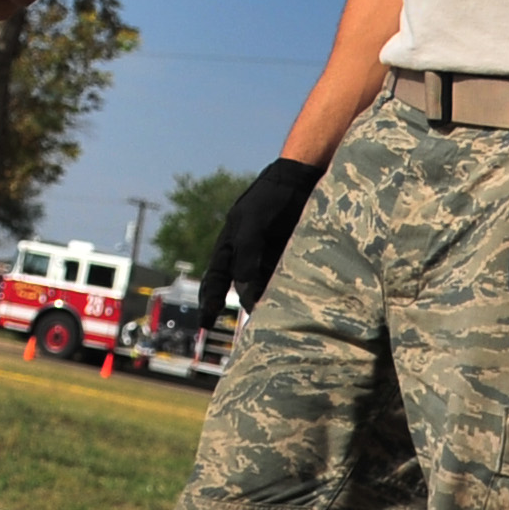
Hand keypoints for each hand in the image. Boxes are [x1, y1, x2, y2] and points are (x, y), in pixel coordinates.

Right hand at [200, 158, 323, 316]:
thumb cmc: (270, 198)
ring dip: (269, 302)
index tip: (206, 322)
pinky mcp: (293, 258)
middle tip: (250, 331)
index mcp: (230, 246)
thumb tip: (246, 291)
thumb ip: (247, 256)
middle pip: (242, 288)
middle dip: (246, 307)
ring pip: (266, 287)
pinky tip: (297, 304)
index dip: (209, 300)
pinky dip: (289, 293)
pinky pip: (288, 280)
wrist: (302, 178)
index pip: (215, 279)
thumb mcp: (253, 225)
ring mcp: (271, 257)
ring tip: (276, 321)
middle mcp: (249, 256)